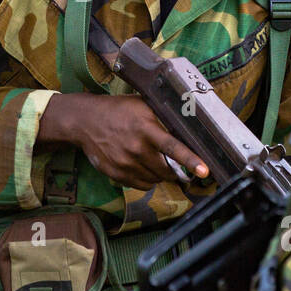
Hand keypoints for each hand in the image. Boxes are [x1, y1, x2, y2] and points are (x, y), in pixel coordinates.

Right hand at [38, 93, 208, 190]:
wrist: (85, 121)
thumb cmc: (118, 110)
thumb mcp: (142, 105)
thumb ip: (163, 116)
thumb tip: (188, 125)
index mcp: (145, 128)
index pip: (173, 147)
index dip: (190, 160)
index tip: (204, 171)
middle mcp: (136, 148)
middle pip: (166, 170)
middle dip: (176, 171)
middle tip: (179, 167)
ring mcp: (125, 163)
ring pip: (155, 180)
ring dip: (161, 174)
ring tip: (154, 160)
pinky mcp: (116, 174)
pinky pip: (141, 185)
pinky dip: (147, 179)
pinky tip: (142, 166)